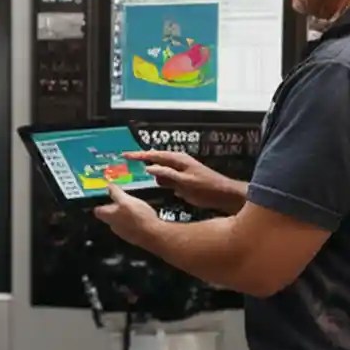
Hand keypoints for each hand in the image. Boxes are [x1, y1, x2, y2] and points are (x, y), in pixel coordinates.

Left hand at [93, 183, 160, 248]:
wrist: (152, 234)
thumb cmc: (137, 216)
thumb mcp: (126, 200)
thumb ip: (116, 193)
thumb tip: (109, 186)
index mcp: (108, 216)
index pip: (98, 210)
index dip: (101, 203)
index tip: (107, 196)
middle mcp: (113, 226)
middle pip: (109, 216)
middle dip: (114, 208)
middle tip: (123, 199)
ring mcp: (123, 233)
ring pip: (120, 221)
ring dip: (125, 215)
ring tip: (134, 207)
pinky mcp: (132, 236)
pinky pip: (129, 227)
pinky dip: (133, 221)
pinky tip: (141, 216)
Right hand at [123, 150, 246, 214]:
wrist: (224, 195)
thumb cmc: (207, 188)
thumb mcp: (186, 182)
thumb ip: (167, 175)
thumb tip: (149, 168)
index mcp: (178, 160)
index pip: (154, 155)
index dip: (138, 155)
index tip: (124, 155)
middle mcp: (178, 162)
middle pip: (155, 159)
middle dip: (141, 160)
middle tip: (125, 163)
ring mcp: (181, 170)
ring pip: (160, 168)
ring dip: (149, 170)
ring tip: (133, 173)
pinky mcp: (183, 179)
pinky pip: (166, 177)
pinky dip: (158, 178)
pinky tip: (152, 183)